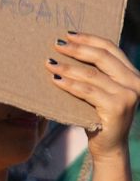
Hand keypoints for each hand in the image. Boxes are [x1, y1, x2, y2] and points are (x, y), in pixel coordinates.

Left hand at [52, 31, 139, 158]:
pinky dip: (69, 84)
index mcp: (133, 74)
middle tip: (55, 44)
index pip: (111, 48)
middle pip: (102, 57)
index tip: (68, 34)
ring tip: (49, 63)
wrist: (108, 146)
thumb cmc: (98, 115)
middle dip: (76, 49)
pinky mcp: (117, 107)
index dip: (89, 39)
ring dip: (67, 67)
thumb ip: (97, 72)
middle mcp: (136, 82)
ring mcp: (129, 95)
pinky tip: (55, 80)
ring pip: (92, 75)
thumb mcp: (101, 90)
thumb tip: (68, 48)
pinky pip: (88, 91)